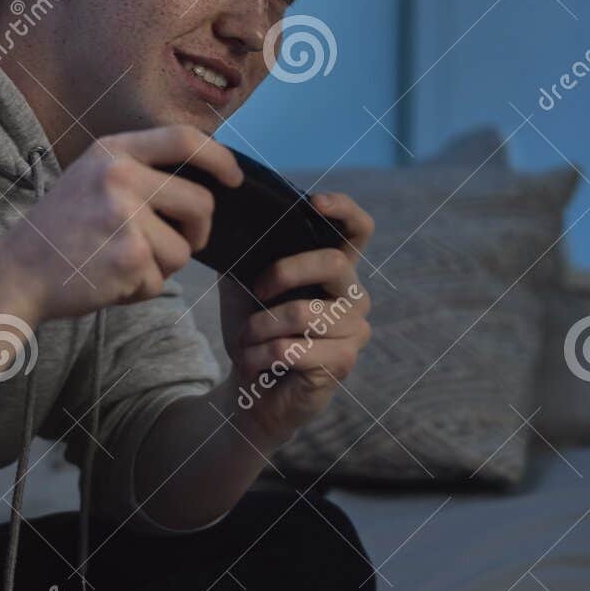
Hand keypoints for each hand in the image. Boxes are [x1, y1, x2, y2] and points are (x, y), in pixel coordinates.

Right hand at [0, 125, 243, 321]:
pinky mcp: (129, 257)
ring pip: (183, 251)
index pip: (184, 139)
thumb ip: (139, 171)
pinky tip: (108, 281)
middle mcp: (120, 177)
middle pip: (201, 204)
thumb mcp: (91, 178)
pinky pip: (161, 281)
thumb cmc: (61, 231)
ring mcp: (125, 216)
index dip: (220, 159)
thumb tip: (205, 181)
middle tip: (181, 244)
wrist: (16, 272)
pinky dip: (141, 290)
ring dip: (161, 268)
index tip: (233, 179)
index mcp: (113, 152)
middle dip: (199, 232)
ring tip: (120, 264)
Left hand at [218, 191, 374, 444]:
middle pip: (333, 264)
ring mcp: (354, 330)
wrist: (250, 388)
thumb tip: (230, 221)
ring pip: (302, 313)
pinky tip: (254, 365)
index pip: (359, 228)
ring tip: (247, 343)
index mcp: (334, 271)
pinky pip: (293, 349)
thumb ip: (246, 253)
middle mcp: (354, 296)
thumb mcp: (243, 286)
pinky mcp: (343, 362)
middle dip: (283, 273)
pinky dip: (260, 356)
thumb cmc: (253, 333)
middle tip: (254, 292)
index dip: (343, 209)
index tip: (314, 202)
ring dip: (259, 329)